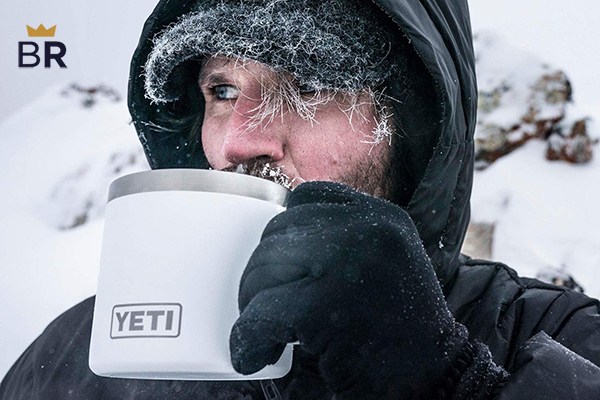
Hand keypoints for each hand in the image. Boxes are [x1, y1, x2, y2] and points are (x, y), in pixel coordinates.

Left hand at [230, 182, 497, 398]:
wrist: (435, 376)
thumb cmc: (402, 325)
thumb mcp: (385, 259)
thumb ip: (343, 240)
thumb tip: (278, 243)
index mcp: (380, 216)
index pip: (308, 198)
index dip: (285, 231)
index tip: (282, 263)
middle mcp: (364, 229)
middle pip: (279, 233)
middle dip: (262, 273)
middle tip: (264, 307)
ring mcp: (343, 263)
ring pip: (264, 269)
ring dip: (251, 303)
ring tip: (264, 333)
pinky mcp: (321, 305)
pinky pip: (261, 314)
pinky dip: (248, 337)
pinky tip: (254, 354)